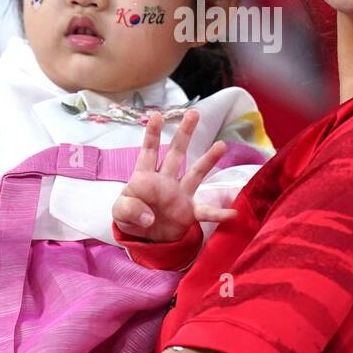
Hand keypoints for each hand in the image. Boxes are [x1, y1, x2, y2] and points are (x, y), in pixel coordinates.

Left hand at [112, 109, 237, 241]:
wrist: (145, 238)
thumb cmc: (130, 218)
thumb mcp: (119, 214)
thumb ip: (129, 210)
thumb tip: (149, 216)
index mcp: (145, 177)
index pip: (149, 152)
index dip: (152, 134)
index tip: (156, 115)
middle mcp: (165, 180)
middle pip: (176, 153)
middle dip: (184, 133)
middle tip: (194, 113)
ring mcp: (180, 194)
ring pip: (196, 173)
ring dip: (208, 160)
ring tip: (221, 145)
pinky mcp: (189, 212)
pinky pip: (205, 211)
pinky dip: (218, 214)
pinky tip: (232, 213)